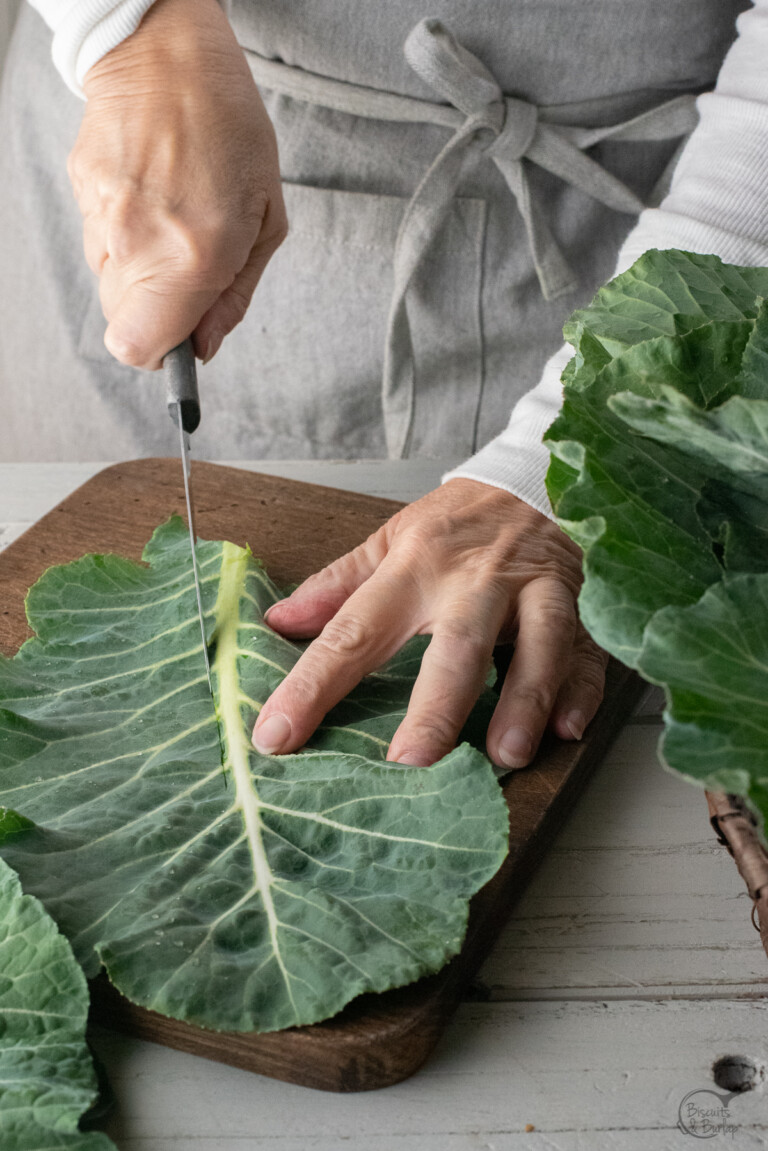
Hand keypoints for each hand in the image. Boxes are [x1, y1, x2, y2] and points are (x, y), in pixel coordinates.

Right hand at [69, 0, 286, 368]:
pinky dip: (124, 237)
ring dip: (141, 274)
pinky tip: (150, 198)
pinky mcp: (81, 194)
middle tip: (188, 273)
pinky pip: (99, 245)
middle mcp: (139, 244)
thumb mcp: (265, 220)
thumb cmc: (229, 130)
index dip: (163, 355)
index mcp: (194, 256)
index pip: (140, 349)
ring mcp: (103, 218)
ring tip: (172, 222)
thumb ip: (234, 296)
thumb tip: (205, 346)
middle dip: (157, 314)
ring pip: (110, 287)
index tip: (183, 339)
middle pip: (123, 326)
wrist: (168, 54)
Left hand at [252, 479, 607, 767]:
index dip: (313, 685)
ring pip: (538, 643)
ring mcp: (535, 590)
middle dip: (435, 706)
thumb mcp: (391, 539)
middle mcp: (475, 581)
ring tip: (507, 754)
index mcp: (415, 567)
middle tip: (410, 763)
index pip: (354, 630)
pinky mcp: (583, 604)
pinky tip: (570, 727)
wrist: (535, 475)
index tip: (278, 734)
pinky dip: (583, 688)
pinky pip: (589, 648)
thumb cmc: (457, 522)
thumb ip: (337, 584)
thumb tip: (277, 621)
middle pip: (456, 645)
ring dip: (524, 699)